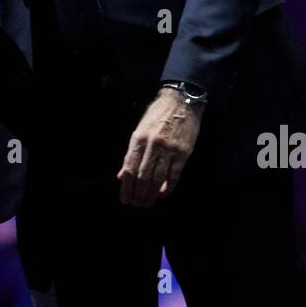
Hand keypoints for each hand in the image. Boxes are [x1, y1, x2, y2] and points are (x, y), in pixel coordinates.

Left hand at [116, 87, 203, 207]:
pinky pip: (174, 175)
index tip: (125, 199)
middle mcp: (152, 145)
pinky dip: (168, 188)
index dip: (126, 187)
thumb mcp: (140, 130)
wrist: (181, 101)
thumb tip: (121, 176)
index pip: (129, 168)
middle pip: (142, 176)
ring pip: (157, 178)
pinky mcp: (183, 153)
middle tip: (136, 204)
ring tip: (147, 203)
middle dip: (138, 194)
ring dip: (151, 194)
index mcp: (138, 139)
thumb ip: (131, 153)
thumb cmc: (157, 115)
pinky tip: (162, 194)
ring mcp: (169, 150)